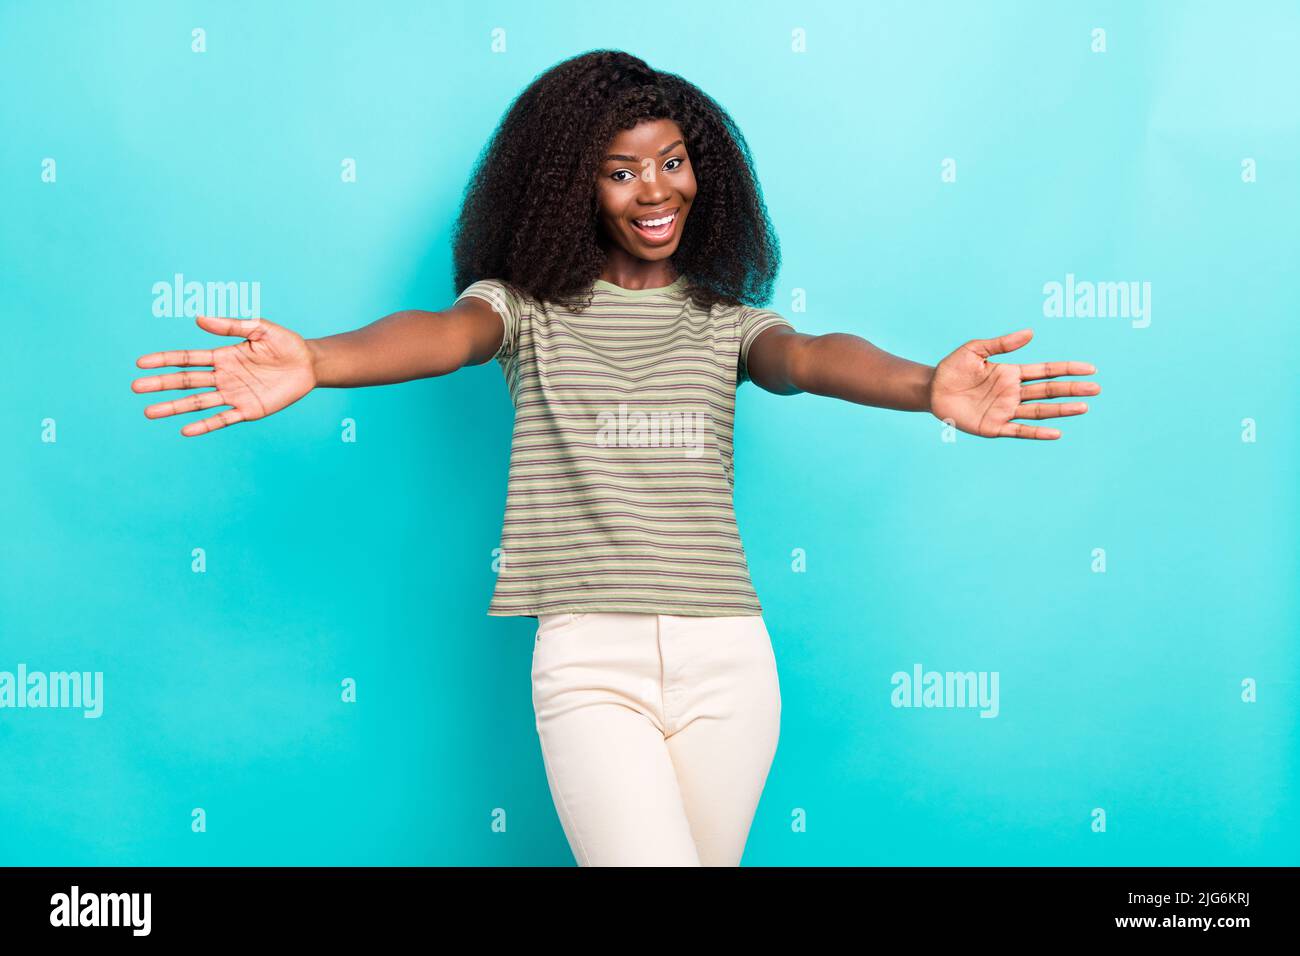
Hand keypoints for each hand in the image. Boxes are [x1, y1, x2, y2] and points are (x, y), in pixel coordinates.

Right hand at [132, 315, 316, 435]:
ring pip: (198, 402)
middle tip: (136, 387)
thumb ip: (231, 325)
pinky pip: (222, 419)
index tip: (141, 363)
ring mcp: (234, 394)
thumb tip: (199, 318)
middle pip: (186, 381)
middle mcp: (223, 377)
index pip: (187, 359)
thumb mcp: (260, 328)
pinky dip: (205, 425)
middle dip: (161, 384)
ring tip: (149, 412)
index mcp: (223, 356)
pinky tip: (185, 430)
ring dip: (174, 407)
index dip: (165, 360)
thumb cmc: (285, 343)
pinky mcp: (248, 410)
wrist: (309, 364)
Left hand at [928, 328, 1098, 438]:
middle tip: (1096, 388)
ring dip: (1061, 410)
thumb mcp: (976, 350)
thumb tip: (1031, 332)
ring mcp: (1005, 410)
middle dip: (1072, 390)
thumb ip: (1002, 344)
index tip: (1090, 368)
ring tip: (1084, 407)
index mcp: (1012, 373)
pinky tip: (1056, 432)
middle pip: (1049, 390)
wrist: (932, 390)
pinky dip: (1038, 432)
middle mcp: (1013, 393)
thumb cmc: (953, 368)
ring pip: (1040, 410)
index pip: (1046, 371)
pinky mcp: (994, 426)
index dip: (1068, 369)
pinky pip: (1020, 430)